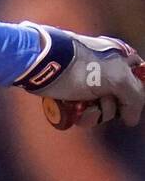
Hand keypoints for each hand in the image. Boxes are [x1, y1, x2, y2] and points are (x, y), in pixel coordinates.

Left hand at [15, 22, 144, 126]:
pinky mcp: (73, 97)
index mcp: (122, 60)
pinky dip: (83, 117)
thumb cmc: (84, 67)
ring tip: (85, 105)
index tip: (125, 100)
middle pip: (122, 100)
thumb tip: (131, 120)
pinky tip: (76, 111)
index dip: (134, 95)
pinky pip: (86, 114)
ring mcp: (90, 86)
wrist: (45, 65)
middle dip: (112, 106)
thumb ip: (134, 96)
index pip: (139, 81)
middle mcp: (108, 73)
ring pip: (104, 110)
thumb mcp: (117, 77)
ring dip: (96, 113)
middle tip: (102, 98)